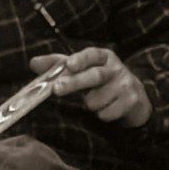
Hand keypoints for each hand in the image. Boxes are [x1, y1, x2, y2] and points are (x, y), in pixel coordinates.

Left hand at [31, 46, 151, 129]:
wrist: (135, 97)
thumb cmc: (102, 81)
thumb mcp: (83, 69)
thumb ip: (59, 65)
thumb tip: (33, 62)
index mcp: (103, 57)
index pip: (92, 54)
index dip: (80, 59)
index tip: (68, 64)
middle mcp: (116, 68)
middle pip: (94, 76)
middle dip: (75, 83)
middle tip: (57, 89)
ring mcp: (126, 84)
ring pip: (98, 99)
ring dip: (90, 103)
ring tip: (95, 100)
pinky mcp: (132, 101)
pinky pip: (107, 113)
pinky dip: (102, 114)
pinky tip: (108, 108)